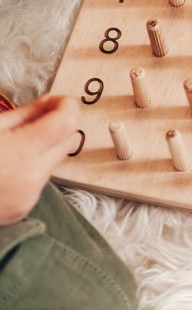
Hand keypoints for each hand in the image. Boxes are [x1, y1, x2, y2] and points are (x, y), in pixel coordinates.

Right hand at [0, 94, 80, 223]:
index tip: (54, 100)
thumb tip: (49, 102)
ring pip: (53, 160)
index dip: (65, 105)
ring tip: (10, 146)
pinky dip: (30, 168)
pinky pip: (39, 179)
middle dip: (55, 126)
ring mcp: (27, 196)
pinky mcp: (23, 208)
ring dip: (42, 148)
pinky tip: (6, 167)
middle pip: (65, 140)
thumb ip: (24, 114)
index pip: (68, 122)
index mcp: (19, 154)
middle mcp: (30, 178)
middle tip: (31, 119)